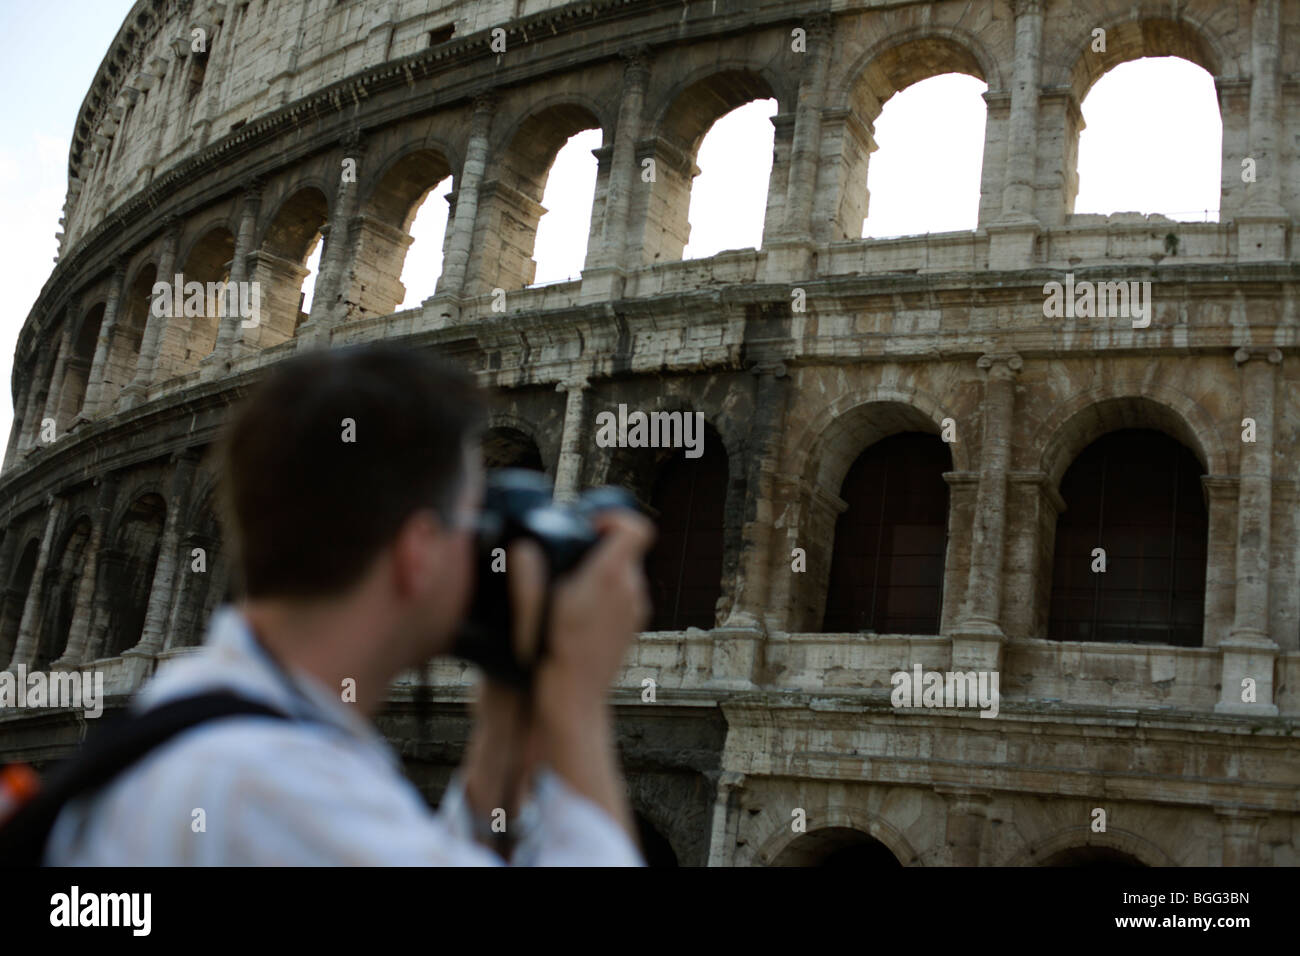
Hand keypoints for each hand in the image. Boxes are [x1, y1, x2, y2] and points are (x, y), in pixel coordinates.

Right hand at [535, 509, 653, 722]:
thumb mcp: (531, 615)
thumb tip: (523, 548)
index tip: (586, 523)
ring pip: (624, 570)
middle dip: (598, 542)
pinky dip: (605, 589)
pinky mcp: (632, 625)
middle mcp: (630, 590)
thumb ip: (527, 578)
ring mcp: (635, 609)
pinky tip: (575, 607)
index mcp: (608, 578)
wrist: (573, 704)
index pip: (635, 527)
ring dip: (600, 567)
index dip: (612, 516)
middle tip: (568, 550)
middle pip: (626, 547)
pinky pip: (623, 593)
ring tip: (568, 581)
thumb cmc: (552, 660)